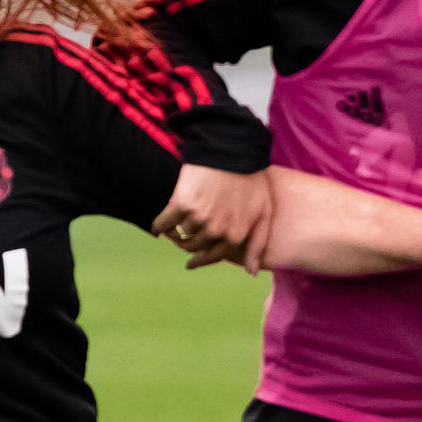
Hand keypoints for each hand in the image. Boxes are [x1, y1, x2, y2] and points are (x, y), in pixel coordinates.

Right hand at [151, 165, 272, 274]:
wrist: (231, 148)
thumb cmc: (251, 179)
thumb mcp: (263, 212)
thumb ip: (258, 244)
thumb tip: (251, 274)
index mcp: (236, 235)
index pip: (212, 257)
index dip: (200, 260)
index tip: (191, 263)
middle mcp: (217, 230)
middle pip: (193, 247)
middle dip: (187, 244)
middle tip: (182, 237)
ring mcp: (198, 217)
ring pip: (178, 236)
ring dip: (173, 234)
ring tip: (171, 228)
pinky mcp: (181, 203)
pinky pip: (164, 222)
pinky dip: (159, 226)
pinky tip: (158, 226)